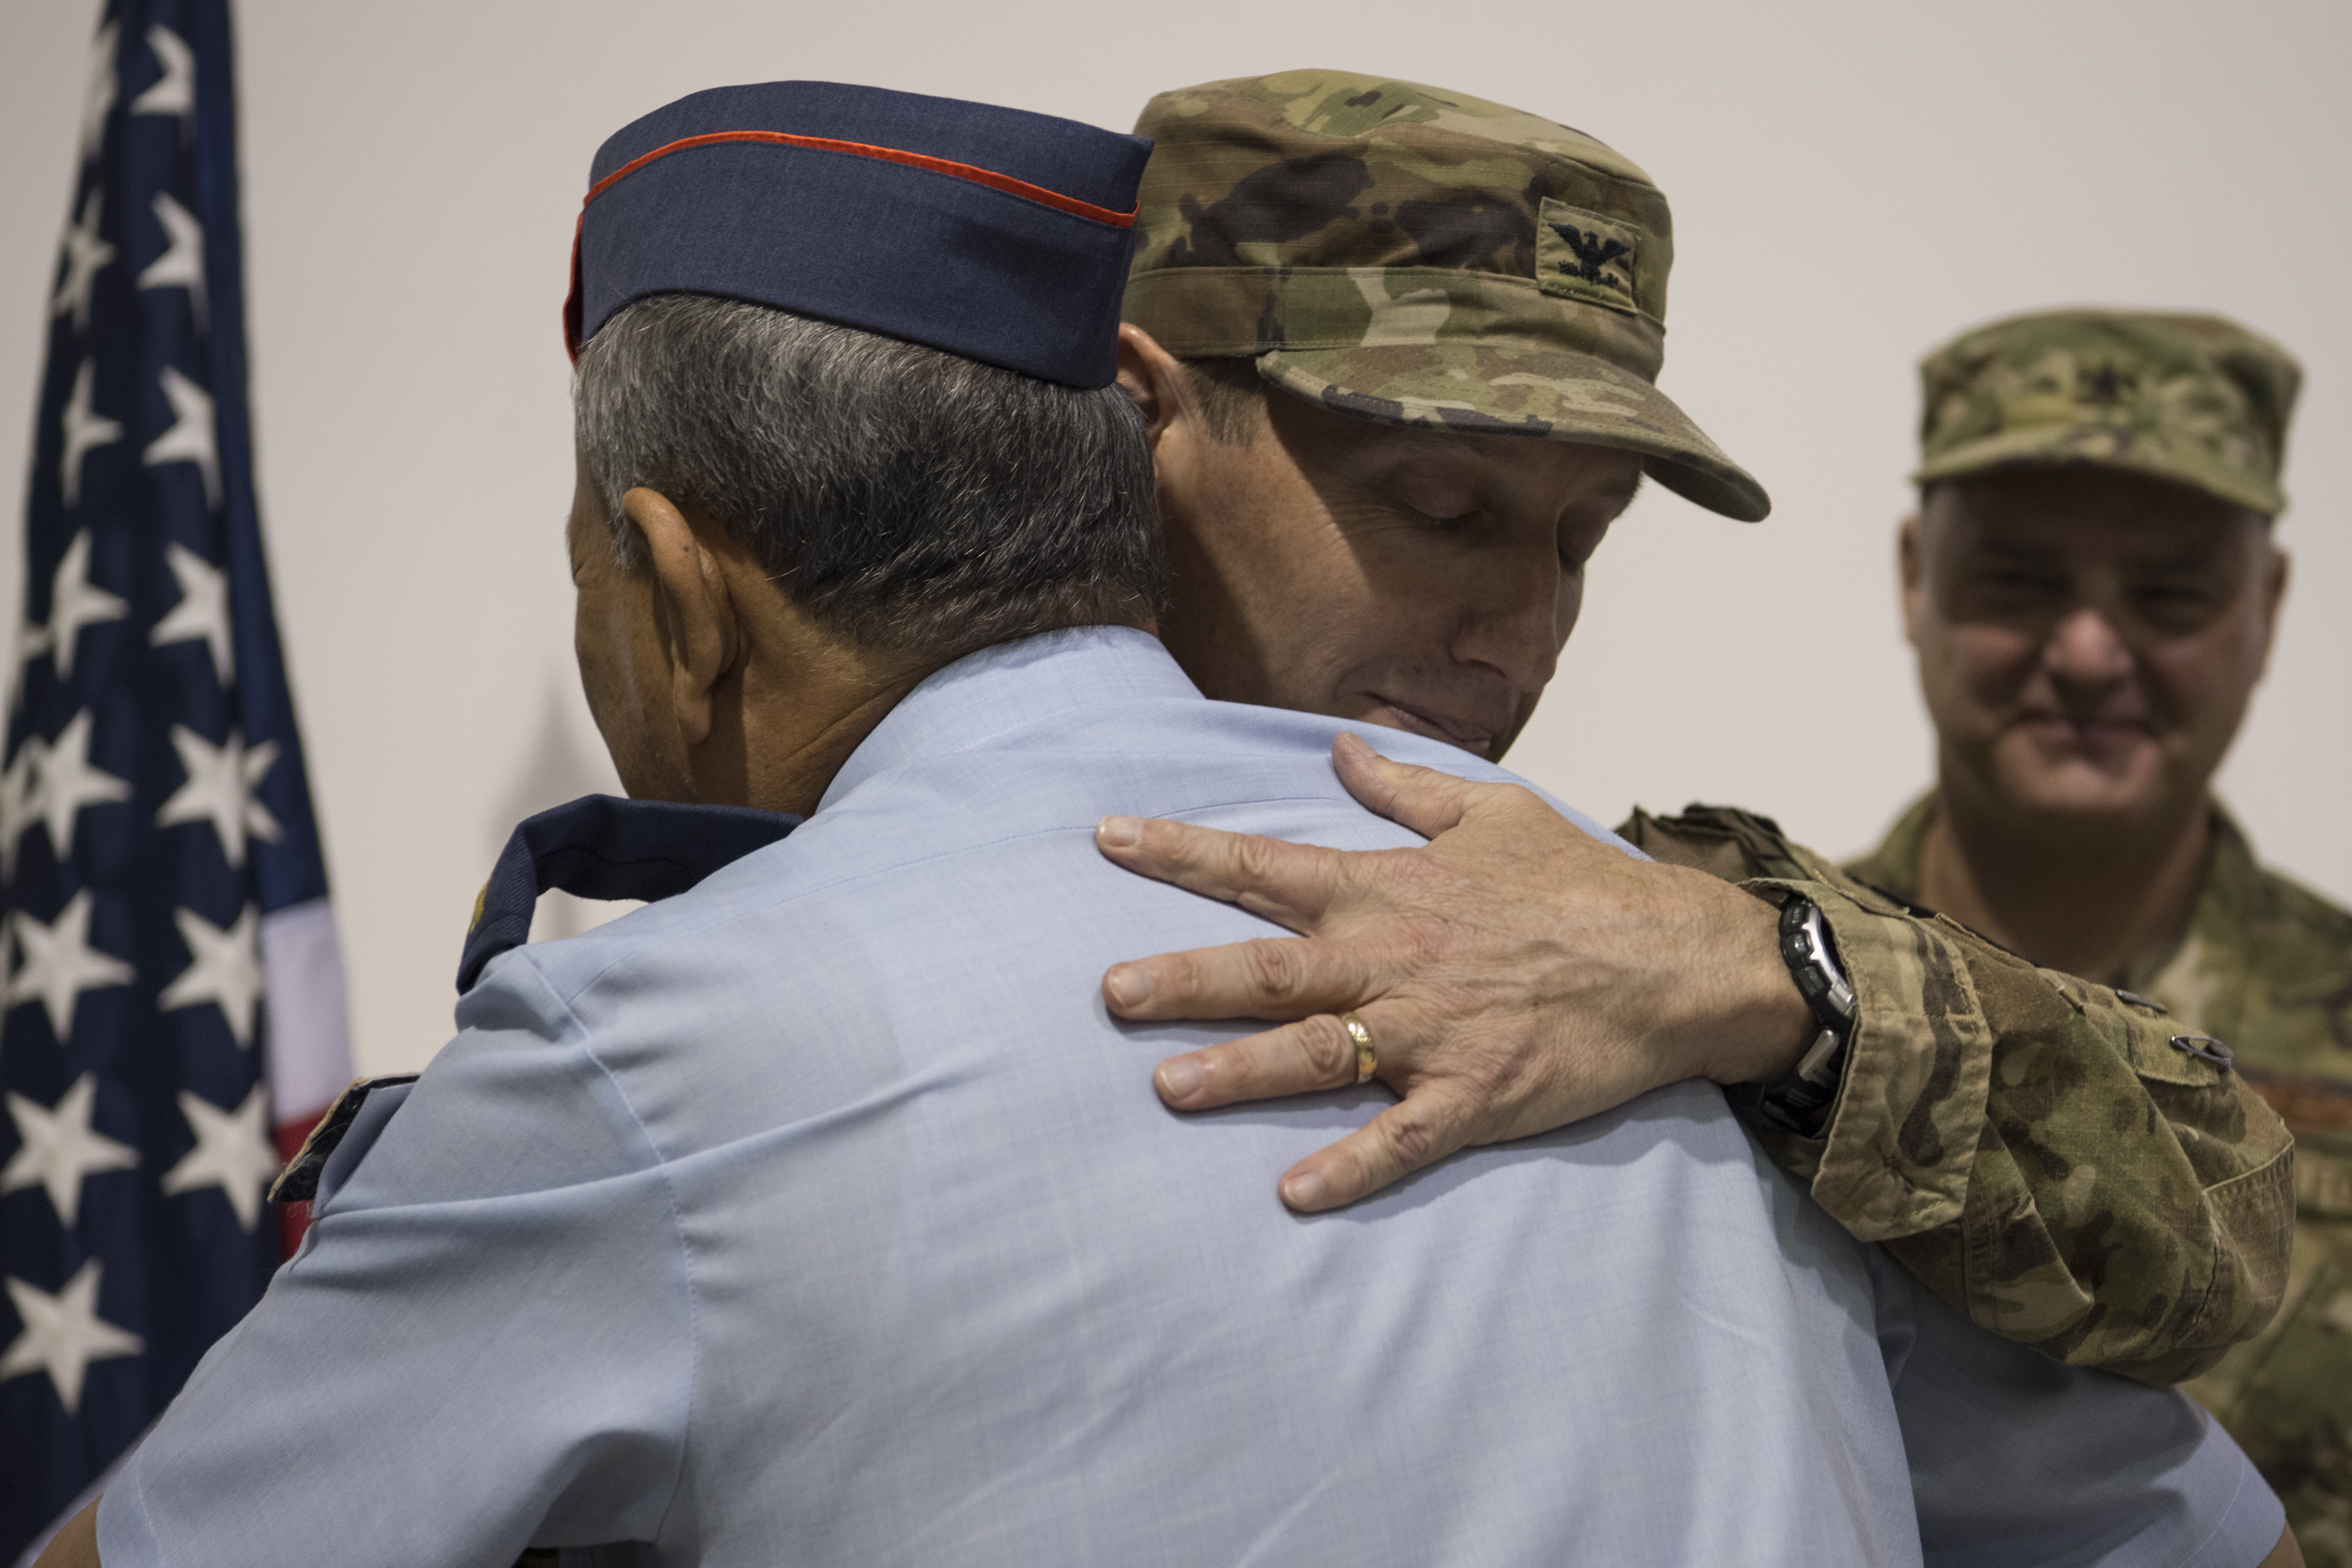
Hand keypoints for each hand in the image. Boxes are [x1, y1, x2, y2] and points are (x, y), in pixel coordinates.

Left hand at [1096, 733, 1813, 1210]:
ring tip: (1167, 1087)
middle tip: (1109, 995)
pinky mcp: (1476, 1095)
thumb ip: (1406, 784)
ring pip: (1318, 1054)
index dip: (1182, 852)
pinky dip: (1350, 1168)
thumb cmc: (1582, 886)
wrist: (1678, 960)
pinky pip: (1402, 1138)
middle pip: (1271, 969)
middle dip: (1186, 979)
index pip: (1265, 865)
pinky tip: (1293, 1195)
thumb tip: (1341, 748)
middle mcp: (1395, 960)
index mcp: (1389, 891)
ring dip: (1240, 1072)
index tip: (1108, 839)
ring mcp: (1433, 1033)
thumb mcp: (1493, 812)